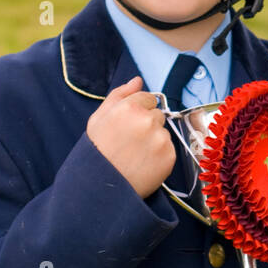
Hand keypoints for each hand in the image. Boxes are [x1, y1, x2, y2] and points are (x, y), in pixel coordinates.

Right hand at [85, 76, 175, 198]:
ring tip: (135, 154)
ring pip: (163, 132)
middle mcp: (148, 120)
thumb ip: (120, 94)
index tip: (127, 126)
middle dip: (146, 125)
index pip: (148, 98)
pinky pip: (169, 149)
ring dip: (154, 140)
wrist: (101, 187)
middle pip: (157, 115)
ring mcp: (161, 139)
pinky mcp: (170, 156)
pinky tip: (143, 163)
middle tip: (129, 143)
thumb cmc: (97, 151)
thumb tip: (137, 80)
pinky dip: (159, 156)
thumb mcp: (99, 118)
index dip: (137, 112)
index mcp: (130, 107)